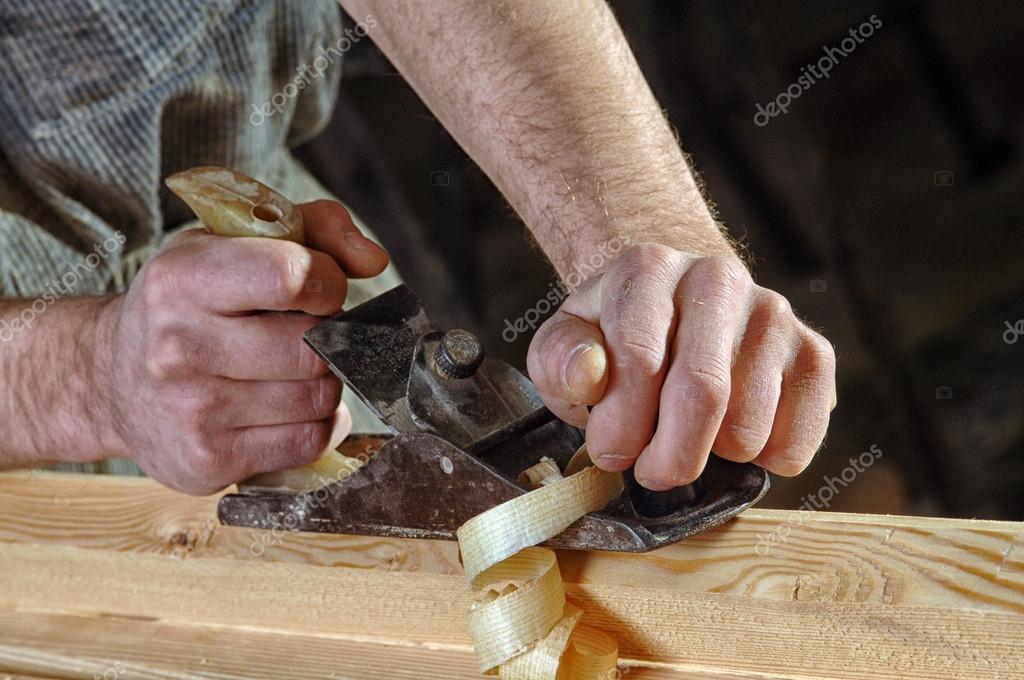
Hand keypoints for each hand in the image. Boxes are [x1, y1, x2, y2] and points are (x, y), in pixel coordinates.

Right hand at [95, 201, 388, 493]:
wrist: (111, 381)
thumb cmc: (190, 303)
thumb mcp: (235, 243)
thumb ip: (316, 230)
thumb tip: (373, 261)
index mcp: (182, 278)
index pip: (294, 276)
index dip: (327, 283)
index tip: (318, 289)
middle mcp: (177, 346)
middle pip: (315, 347)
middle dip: (326, 339)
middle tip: (303, 335)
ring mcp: (191, 410)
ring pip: (319, 397)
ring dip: (322, 384)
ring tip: (288, 372)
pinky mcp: (208, 461)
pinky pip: (309, 441)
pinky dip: (313, 424)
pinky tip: (283, 408)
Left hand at [527, 243, 835, 489]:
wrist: (676, 308)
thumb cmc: (613, 338)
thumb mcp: (564, 344)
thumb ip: (560, 360)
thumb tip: (591, 378)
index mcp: (648, 269)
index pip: (640, 361)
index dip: (621, 427)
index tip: (610, 453)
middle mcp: (717, 278)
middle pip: (703, 394)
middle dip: (669, 458)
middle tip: (651, 472)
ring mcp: (772, 312)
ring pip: (749, 425)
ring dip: (711, 457)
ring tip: (688, 437)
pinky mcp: (813, 351)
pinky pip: (798, 437)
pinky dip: (763, 461)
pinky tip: (732, 436)